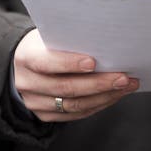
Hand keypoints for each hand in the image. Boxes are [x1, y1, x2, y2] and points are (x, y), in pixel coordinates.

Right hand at [13, 29, 138, 121]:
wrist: (28, 64)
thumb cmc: (46, 45)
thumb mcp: (50, 36)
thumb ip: (69, 41)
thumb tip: (105, 44)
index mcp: (25, 58)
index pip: (46, 63)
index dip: (69, 63)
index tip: (94, 62)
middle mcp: (27, 83)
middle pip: (65, 88)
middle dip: (98, 83)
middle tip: (123, 77)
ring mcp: (35, 102)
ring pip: (74, 105)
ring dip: (104, 96)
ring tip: (126, 86)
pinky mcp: (45, 115)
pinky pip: (76, 114)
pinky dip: (98, 104)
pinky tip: (114, 95)